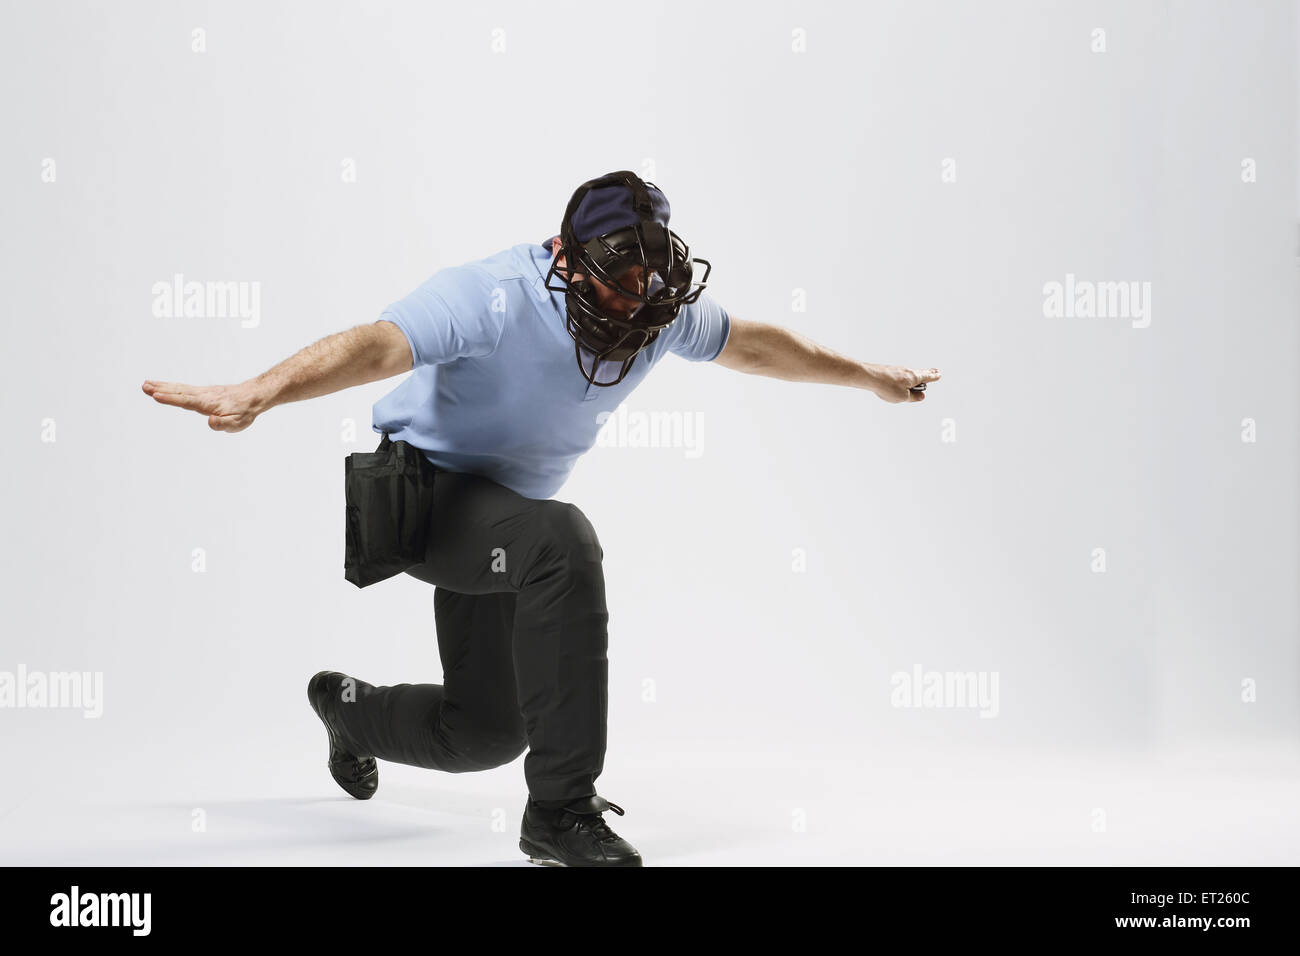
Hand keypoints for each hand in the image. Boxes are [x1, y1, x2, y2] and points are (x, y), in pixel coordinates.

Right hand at [141, 380, 264, 431]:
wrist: (253, 396)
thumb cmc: (244, 412)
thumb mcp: (237, 423)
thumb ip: (223, 424)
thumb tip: (210, 421)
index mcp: (208, 403)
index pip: (186, 401)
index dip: (171, 399)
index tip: (156, 395)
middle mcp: (202, 395)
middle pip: (179, 392)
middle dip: (161, 390)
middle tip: (144, 387)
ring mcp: (201, 392)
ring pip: (179, 388)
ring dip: (162, 386)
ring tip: (146, 384)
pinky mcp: (202, 392)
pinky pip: (183, 388)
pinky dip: (171, 386)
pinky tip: (162, 386)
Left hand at [869, 365, 941, 403]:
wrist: (870, 376)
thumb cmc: (886, 386)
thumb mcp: (903, 397)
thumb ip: (913, 397)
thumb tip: (921, 396)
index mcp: (914, 377)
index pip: (927, 377)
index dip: (934, 377)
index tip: (939, 374)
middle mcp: (908, 371)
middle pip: (920, 372)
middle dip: (928, 373)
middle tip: (934, 371)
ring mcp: (899, 370)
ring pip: (911, 373)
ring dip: (917, 375)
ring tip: (921, 375)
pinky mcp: (890, 371)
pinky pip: (902, 374)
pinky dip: (907, 376)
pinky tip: (903, 378)